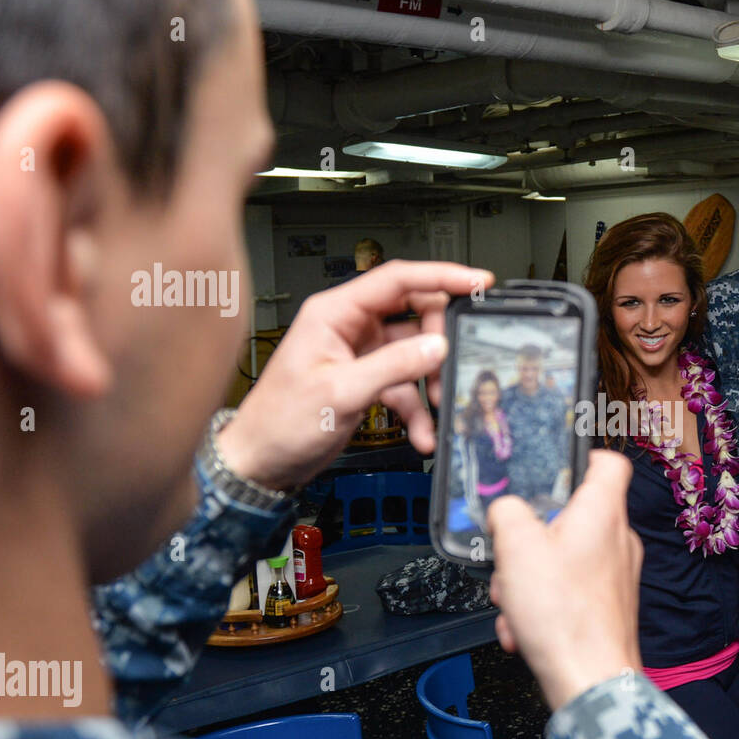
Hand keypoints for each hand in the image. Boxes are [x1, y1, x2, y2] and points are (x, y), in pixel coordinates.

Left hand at [216, 262, 493, 491]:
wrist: (262, 462)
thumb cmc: (279, 423)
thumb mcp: (341, 393)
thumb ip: (392, 366)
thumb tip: (435, 347)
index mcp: (334, 313)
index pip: (397, 279)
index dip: (441, 276)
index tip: (476, 281)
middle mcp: (349, 326)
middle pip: (413, 313)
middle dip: (438, 341)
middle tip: (452, 361)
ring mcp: (360, 352)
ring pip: (414, 351)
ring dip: (430, 380)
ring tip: (435, 403)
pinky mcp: (367, 378)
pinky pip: (405, 383)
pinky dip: (418, 407)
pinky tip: (422, 431)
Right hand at [487, 450, 643, 710]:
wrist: (590, 680)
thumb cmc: (564, 615)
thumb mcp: (516, 546)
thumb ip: (506, 513)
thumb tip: (505, 511)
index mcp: (603, 512)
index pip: (609, 462)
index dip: (580, 458)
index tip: (552, 468)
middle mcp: (617, 540)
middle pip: (570, 518)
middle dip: (530, 540)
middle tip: (512, 558)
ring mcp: (615, 576)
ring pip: (561, 560)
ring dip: (528, 580)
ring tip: (515, 603)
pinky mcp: (607, 607)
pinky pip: (566, 593)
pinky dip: (541, 608)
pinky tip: (524, 628)